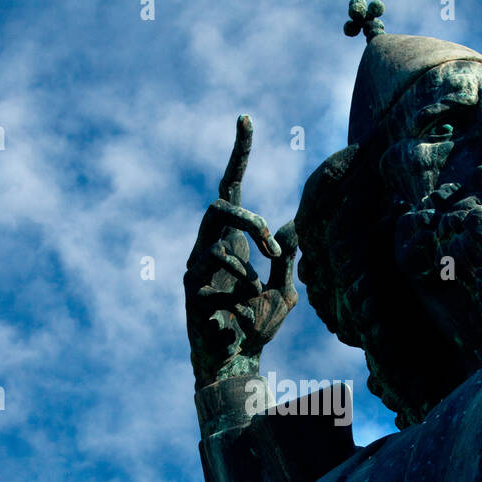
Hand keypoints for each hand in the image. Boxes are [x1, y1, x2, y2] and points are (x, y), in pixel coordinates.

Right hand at [185, 115, 297, 387]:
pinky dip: (237, 286)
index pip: (232, 187)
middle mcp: (211, 245)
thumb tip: (292, 226)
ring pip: (214, 230)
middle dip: (248, 217)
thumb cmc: (257, 327)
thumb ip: (286, 258)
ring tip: (258, 288)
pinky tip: (239, 312)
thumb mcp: (284, 289)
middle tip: (273, 249)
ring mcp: (196, 265)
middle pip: (220, 202)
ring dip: (246, 257)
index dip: (239, 154)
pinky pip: (213, 268)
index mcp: (234, 239)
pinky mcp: (189, 286)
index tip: (245, 118)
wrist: (236, 362)